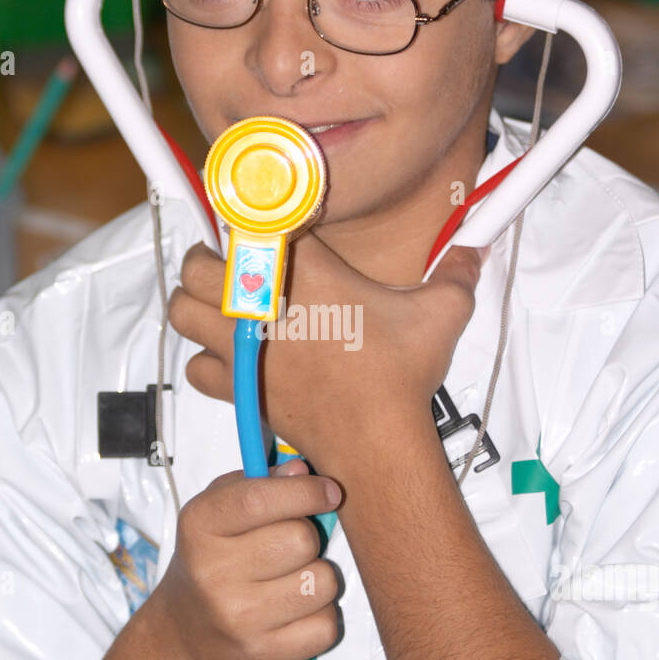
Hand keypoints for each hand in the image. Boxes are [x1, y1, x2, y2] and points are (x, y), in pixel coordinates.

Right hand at [158, 460, 342, 659]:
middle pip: (302, 539)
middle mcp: (213, 572)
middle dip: (308, 538)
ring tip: (291, 582)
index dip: (306, 491)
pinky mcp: (262, 653)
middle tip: (289, 549)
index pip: (260, 498)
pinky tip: (294, 614)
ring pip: (323, 582)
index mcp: (200, 526)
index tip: (328, 492)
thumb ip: (260, 483)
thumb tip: (303, 471)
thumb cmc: (212, 560)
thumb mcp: (218, 511)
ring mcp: (237, 617)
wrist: (185, 637)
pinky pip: (326, 625)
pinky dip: (320, 618)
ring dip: (318, 579)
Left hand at [167, 232, 485, 470]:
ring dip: (195, 306)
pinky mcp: (237, 385)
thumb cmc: (401, 375)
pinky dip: (206, 362)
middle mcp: (263, 302)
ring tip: (220, 308)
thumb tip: (475, 249)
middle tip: (231, 268)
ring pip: (184, 311)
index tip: (260, 228)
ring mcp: (242, 346)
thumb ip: (457, 272)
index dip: (248, 221)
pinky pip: (196, 367)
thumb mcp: (440, 313)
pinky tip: (232, 360)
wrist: (376, 438)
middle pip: (198, 263)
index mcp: (305, 269)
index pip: (251, 222)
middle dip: (209, 260)